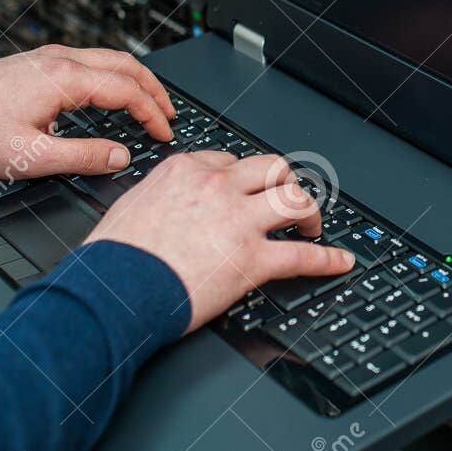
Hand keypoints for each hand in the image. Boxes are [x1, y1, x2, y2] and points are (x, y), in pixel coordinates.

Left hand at [0, 45, 174, 179]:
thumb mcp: (32, 156)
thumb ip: (83, 157)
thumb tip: (120, 157)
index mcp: (65, 79)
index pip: (127, 91)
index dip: (152, 114)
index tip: (163, 134)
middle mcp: (62, 60)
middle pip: (127, 65)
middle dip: (155, 90)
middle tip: (170, 115)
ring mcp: (51, 57)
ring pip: (111, 59)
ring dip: (136, 80)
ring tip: (150, 103)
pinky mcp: (41, 61)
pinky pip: (93, 61)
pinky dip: (115, 76)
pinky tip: (114, 93)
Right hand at [86, 151, 354, 331]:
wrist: (110, 290)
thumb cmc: (112, 258)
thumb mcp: (131, 206)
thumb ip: (159, 197)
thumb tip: (167, 204)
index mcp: (185, 171)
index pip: (228, 160)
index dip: (243, 178)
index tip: (247, 191)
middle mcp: (217, 187)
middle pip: (272, 167)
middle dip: (286, 183)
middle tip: (288, 202)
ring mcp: (238, 221)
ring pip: (295, 198)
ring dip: (310, 212)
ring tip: (312, 226)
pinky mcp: (251, 260)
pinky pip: (302, 255)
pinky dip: (328, 259)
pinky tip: (341, 262)